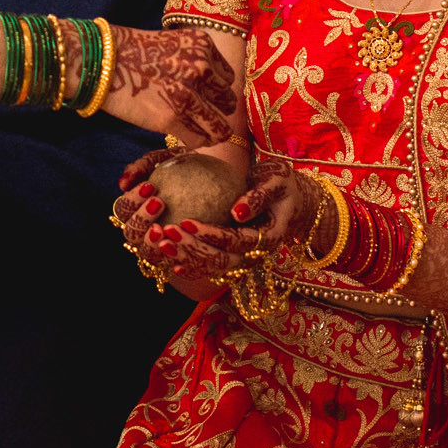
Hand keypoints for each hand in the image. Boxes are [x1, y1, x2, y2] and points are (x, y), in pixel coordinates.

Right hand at [100, 28, 241, 146]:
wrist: (102, 61)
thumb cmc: (131, 50)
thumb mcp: (173, 43)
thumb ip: (194, 60)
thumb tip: (208, 85)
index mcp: (203, 47)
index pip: (227, 78)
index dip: (219, 90)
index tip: (212, 98)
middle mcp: (201, 70)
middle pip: (227, 102)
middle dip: (220, 112)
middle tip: (210, 117)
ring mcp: (187, 96)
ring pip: (218, 126)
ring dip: (214, 133)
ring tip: (208, 136)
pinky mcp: (171, 119)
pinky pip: (197, 138)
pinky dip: (196, 141)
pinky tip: (190, 138)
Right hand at [109, 143, 191, 256]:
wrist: (215, 181)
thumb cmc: (186, 167)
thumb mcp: (166, 158)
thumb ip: (143, 165)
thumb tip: (122, 183)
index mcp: (135, 211)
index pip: (123, 210)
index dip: (131, 201)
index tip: (150, 186)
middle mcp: (143, 232)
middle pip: (131, 235)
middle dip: (140, 221)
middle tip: (159, 203)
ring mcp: (160, 248)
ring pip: (148, 254)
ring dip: (153, 242)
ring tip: (168, 228)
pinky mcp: (181, 260)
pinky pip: (177, 263)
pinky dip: (179, 257)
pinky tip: (189, 243)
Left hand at [140, 156, 311, 283]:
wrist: (287, 200)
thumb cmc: (281, 184)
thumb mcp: (277, 180)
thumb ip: (259, 196)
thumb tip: (236, 212)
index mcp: (268, 238)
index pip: (237, 241)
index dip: (211, 235)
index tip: (186, 221)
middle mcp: (254, 254)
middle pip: (221, 260)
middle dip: (192, 249)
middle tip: (167, 230)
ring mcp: (242, 258)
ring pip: (212, 266)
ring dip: (185, 257)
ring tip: (161, 242)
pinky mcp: (231, 255)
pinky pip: (208, 264)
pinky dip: (188, 263)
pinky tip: (167, 256)